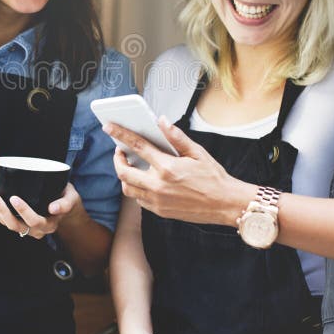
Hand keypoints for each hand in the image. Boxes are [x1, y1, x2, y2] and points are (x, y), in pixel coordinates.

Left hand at [0, 183, 81, 238]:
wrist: (63, 204)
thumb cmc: (66, 197)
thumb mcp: (71, 198)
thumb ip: (64, 203)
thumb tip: (53, 208)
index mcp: (49, 224)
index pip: (34, 221)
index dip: (23, 211)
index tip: (14, 198)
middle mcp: (37, 230)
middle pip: (16, 225)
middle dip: (4, 212)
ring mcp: (27, 228)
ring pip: (8, 224)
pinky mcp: (19, 223)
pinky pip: (5, 221)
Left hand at [104, 116, 252, 225]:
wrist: (225, 205)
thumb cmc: (213, 177)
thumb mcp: (197, 152)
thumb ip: (176, 136)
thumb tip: (161, 121)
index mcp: (167, 167)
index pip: (137, 146)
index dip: (120, 134)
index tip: (109, 127)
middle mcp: (158, 185)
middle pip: (123, 171)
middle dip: (117, 159)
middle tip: (119, 151)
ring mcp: (157, 201)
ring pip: (127, 188)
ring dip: (124, 176)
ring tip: (129, 166)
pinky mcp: (160, 211)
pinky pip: (139, 200)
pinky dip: (136, 189)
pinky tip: (143, 180)